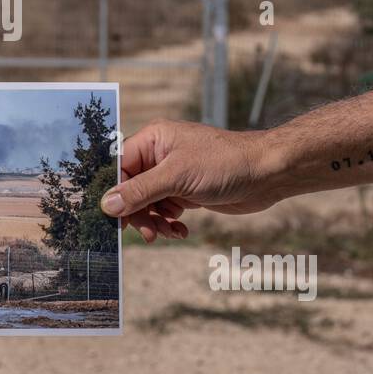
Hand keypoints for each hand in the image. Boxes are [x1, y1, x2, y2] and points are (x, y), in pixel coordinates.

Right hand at [99, 120, 277, 242]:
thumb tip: (107, 204)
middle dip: (138, 213)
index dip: (115, 192)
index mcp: (152, 140)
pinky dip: (168, 223)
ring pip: (148, 203)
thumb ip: (140, 191)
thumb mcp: (176, 177)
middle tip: (147, 233)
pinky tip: (180, 230)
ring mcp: (173, 174)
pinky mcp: (185, 191)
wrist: (265, 174)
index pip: (119, 166)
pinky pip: (164, 210)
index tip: (113, 217)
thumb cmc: (223, 163)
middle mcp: (159, 155)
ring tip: (167, 233)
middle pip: (131, 188)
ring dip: (154, 221)